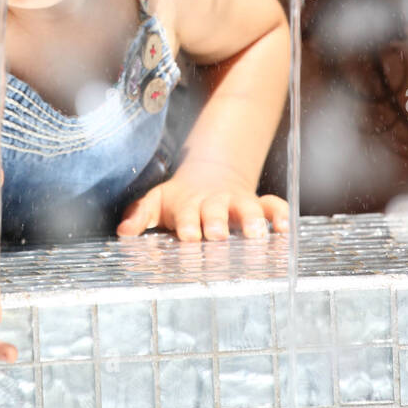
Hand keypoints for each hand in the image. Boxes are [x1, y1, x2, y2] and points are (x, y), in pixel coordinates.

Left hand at [117, 168, 288, 241]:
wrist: (211, 172)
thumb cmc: (180, 198)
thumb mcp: (156, 202)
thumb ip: (140, 216)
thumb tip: (122, 232)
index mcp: (189, 204)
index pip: (187, 213)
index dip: (187, 223)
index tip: (187, 235)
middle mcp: (215, 203)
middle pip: (217, 210)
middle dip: (217, 221)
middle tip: (217, 235)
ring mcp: (239, 203)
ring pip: (249, 207)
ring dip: (253, 219)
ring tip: (257, 234)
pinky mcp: (259, 206)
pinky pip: (275, 206)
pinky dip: (281, 215)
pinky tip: (284, 230)